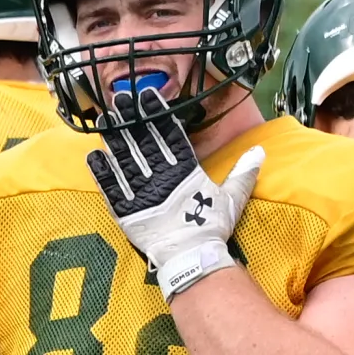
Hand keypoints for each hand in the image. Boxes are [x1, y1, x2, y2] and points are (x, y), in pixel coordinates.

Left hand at [85, 86, 263, 297]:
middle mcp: (161, 177)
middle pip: (143, 142)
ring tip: (105, 120)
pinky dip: (102, 173)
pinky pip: (110, 189)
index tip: (147, 96)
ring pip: (124, 160)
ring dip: (114, 139)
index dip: (157, 114)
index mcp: (185, 172)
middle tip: (120, 97)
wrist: (192, 258)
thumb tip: (260, 151)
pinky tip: (93, 156)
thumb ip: (243, 174)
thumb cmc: (211, 229)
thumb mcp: (232, 199)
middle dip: (131, 119)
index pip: (169, 136)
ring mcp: (141, 194)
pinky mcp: (126, 212)